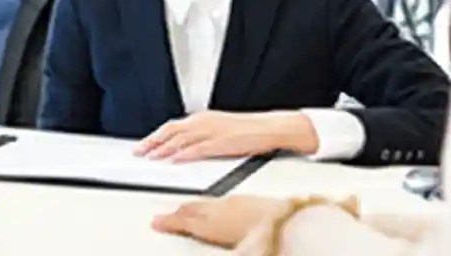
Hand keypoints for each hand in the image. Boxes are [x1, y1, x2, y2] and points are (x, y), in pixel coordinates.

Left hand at [135, 111, 317, 161]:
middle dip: (152, 142)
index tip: (143, 145)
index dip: (155, 136)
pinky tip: (175, 159)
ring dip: (163, 149)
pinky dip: (184, 154)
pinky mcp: (221, 142)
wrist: (269, 127)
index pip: (172, 127)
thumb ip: (202, 135)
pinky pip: (198, 148)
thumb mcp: (219, 128)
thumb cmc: (248, 130)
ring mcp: (212, 132)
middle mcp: (204, 122)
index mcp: (202, 119)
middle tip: (138, 152)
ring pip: (181, 140)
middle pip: (171, 131)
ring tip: (150, 157)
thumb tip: (184, 145)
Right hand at [152, 195, 285, 246]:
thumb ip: (217, 251)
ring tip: (191, 210)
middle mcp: (221, 209)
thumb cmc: (263, 240)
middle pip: (193, 208)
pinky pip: (225, 200)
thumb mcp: (238, 253)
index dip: (168, 223)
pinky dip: (215, 205)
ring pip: (208, 202)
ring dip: (196, 207)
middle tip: (169, 215)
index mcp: (212, 223)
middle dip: (180, 212)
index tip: (157, 222)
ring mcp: (237, 202)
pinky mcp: (252, 200)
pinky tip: (221, 209)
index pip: (184, 222)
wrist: (293, 224)